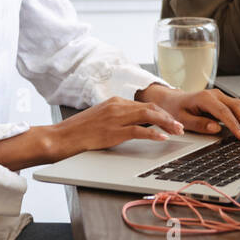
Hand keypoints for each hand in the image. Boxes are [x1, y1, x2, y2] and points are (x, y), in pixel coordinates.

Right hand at [54, 95, 185, 155]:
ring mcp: (115, 118)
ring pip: (148, 116)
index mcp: (115, 101)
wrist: (59, 137)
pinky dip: (153, 134)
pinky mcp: (112, 132)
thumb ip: (117, 118)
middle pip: (150, 108)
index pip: (145, 104)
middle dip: (168, 117)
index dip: (161, 112)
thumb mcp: (100, 119)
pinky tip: (163, 137)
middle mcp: (117, 106)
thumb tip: (134, 124)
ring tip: (177, 131)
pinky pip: (138, 131)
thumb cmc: (77, 131)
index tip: (171, 120)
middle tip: (180, 126)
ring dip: (166, 123)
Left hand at [138, 84, 239, 140]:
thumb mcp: (182, 119)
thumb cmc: (175, 109)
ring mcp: (221, 96)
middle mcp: (215, 94)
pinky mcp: (224, 100)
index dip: (234, 125)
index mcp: (204, 98)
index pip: (224, 112)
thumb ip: (199, 124)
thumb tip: (216, 128)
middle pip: (237, 106)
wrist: (172, 100)